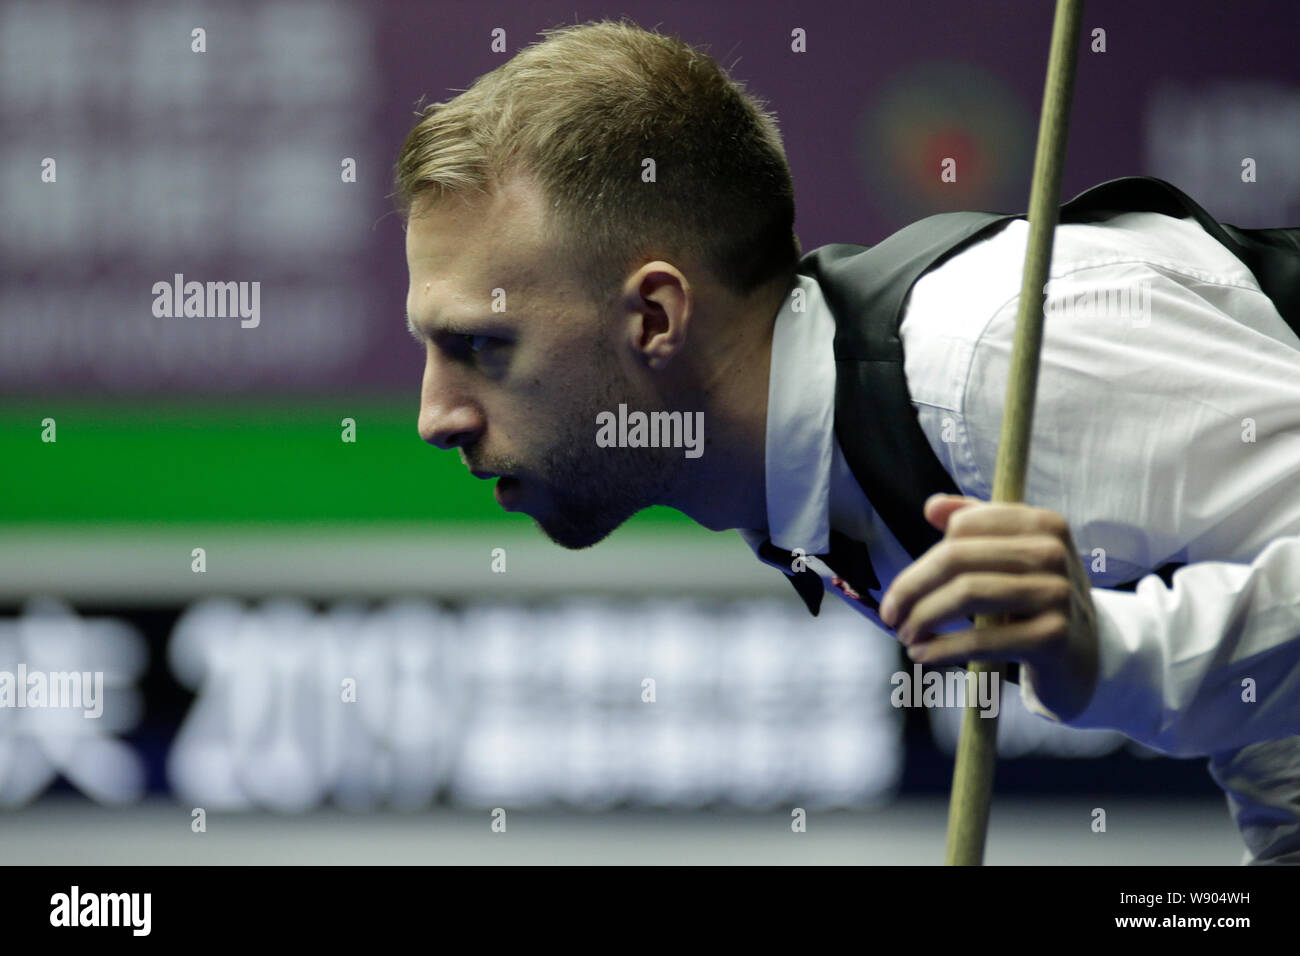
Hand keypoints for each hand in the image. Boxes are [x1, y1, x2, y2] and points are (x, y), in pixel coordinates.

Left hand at [878, 493, 1099, 720]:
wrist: (1084, 657)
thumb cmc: (1034, 602)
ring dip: (923, 619)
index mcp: (1042, 523)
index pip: (961, 529)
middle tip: (890, 616)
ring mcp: (1057, 593)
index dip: (921, 563)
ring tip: (905, 636)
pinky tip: (923, 655)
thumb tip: (932, 507)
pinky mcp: (1054, 637)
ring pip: (966, 595)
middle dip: (911, 589)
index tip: (899, 591)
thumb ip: (974, 524)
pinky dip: (943, 648)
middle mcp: (1053, 552)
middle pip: (957, 559)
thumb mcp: (1011, 557)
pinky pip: (983, 639)